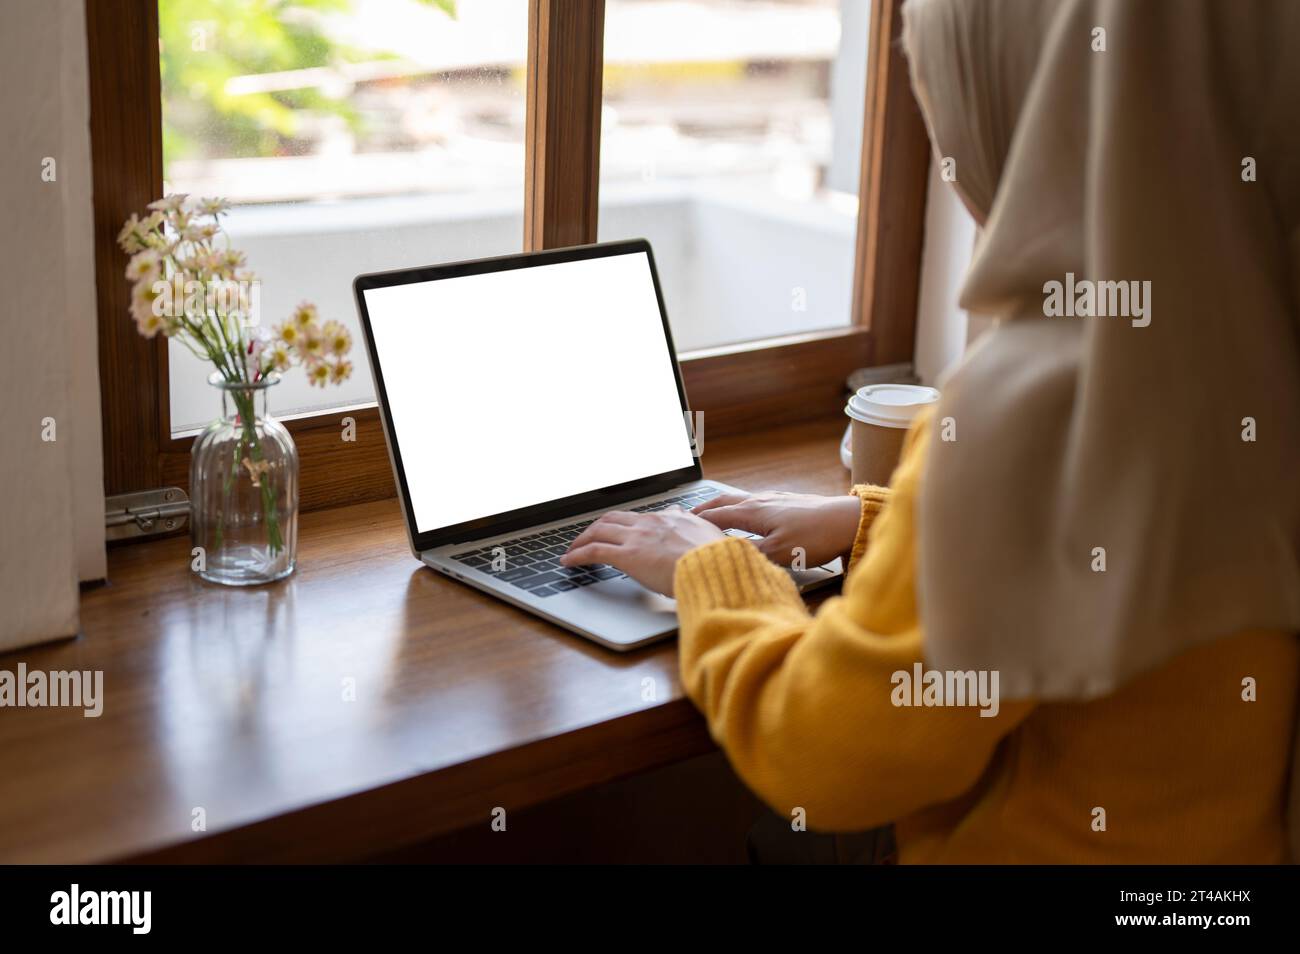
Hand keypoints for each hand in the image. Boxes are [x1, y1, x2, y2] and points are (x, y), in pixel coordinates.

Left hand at [561, 508, 725, 596]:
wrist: (713, 566)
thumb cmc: (715, 558)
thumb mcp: (707, 533)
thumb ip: (693, 524)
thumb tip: (687, 514)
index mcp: (668, 518)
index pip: (637, 517)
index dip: (621, 524)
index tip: (614, 530)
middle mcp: (649, 523)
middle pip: (612, 519)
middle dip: (595, 528)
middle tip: (586, 538)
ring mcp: (637, 537)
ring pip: (598, 530)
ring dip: (582, 540)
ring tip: (572, 550)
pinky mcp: (627, 555)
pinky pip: (594, 551)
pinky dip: (577, 554)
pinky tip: (569, 561)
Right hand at [692, 491, 860, 566]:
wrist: (847, 521)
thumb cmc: (815, 536)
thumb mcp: (778, 553)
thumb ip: (749, 554)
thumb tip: (727, 556)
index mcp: (752, 511)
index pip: (714, 516)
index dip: (695, 523)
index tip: (679, 527)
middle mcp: (759, 500)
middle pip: (723, 502)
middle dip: (703, 509)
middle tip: (687, 515)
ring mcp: (774, 499)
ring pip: (738, 500)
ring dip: (721, 507)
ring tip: (711, 513)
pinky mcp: (787, 503)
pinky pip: (754, 502)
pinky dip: (740, 508)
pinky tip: (747, 514)